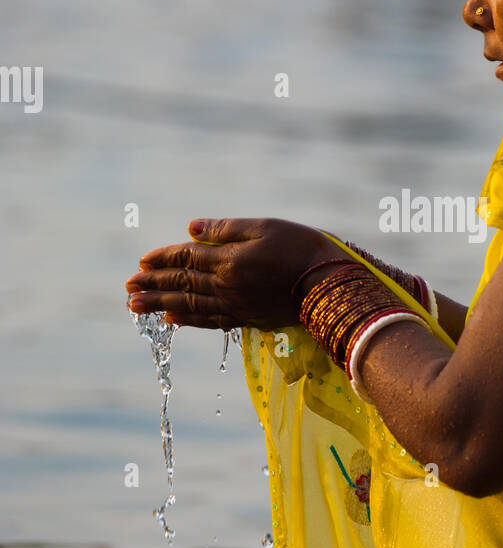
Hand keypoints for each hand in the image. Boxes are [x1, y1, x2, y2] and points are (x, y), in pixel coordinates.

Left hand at [125, 217, 331, 330]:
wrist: (330, 285)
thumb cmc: (300, 248)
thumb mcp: (264, 227)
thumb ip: (226, 230)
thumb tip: (190, 230)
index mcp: (228, 261)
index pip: (187, 258)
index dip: (163, 259)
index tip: (141, 261)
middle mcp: (226, 286)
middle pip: (181, 284)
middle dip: (152, 285)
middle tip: (127, 287)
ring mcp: (235, 305)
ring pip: (189, 306)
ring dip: (160, 305)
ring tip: (135, 308)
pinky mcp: (247, 318)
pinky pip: (210, 320)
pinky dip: (188, 320)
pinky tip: (173, 320)